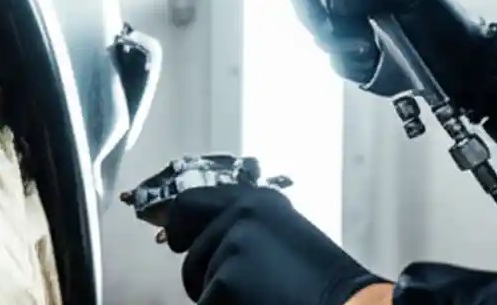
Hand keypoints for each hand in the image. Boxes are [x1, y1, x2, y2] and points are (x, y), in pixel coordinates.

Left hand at [164, 185, 384, 304]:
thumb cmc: (323, 285)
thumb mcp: (285, 237)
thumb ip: (245, 230)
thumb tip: (202, 236)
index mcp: (258, 202)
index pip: (189, 203)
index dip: (178, 224)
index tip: (173, 237)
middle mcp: (242, 215)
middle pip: (191, 254)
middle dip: (204, 275)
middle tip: (239, 290)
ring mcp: (232, 247)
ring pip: (199, 285)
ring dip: (221, 298)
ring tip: (264, 297)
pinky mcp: (226, 282)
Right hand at [291, 0, 496, 121]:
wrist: (470, 65)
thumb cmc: (448, 22)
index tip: (319, 3)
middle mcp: (352, 12)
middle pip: (311, 15)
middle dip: (323, 26)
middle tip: (347, 34)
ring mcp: (354, 41)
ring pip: (325, 44)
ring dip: (342, 48)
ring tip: (370, 49)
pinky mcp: (361, 69)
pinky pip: (341, 67)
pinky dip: (352, 65)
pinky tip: (371, 61)